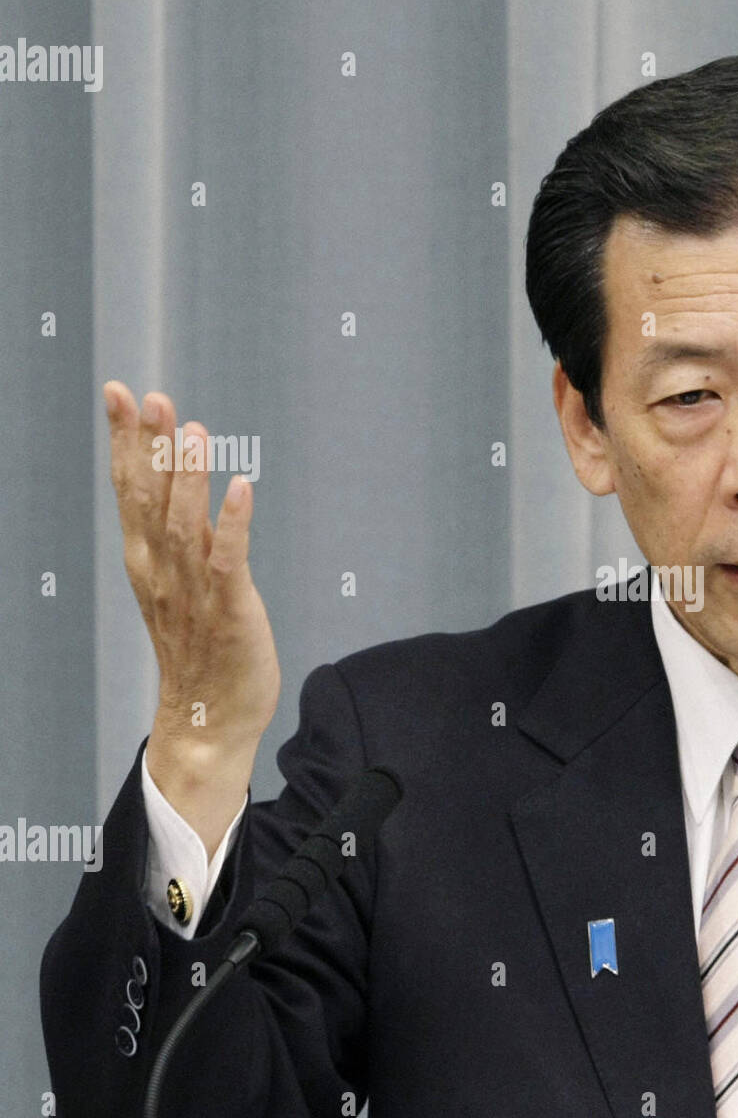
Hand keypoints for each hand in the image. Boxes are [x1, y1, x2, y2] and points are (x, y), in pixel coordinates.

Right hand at [105, 381, 279, 854]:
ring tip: (190, 429)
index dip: (126, 441)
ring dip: (187, 476)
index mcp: (147, 563)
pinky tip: (239, 487)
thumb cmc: (199, 651)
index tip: (119, 394)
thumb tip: (179, 487)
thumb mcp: (179, 585)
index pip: (130, 491)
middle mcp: (163, 573)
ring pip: (184, 524)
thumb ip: (180, 537)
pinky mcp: (230, 611)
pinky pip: (229, 561)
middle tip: (148, 396)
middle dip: (148, 446)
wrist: (206, 723)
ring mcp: (194, 593)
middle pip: (149, 499)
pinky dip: (231, 524)